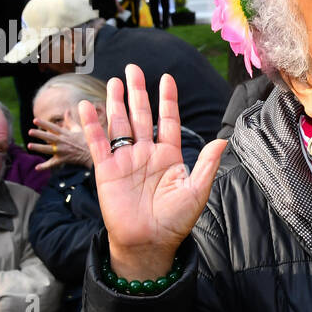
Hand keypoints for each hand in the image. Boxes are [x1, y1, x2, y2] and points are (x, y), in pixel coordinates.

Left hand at [27, 117, 91, 170]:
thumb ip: (70, 120)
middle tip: (30, 132)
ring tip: (29, 146)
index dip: (44, 124)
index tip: (35, 120)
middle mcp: (62, 142)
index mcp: (65, 134)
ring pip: (48, 150)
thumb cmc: (84, 140)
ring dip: (39, 148)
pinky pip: (53, 163)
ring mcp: (62, 151)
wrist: (91, 153)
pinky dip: (45, 166)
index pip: (53, 128)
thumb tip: (67, 110)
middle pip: (49, 137)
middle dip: (39, 134)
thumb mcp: (78, 129)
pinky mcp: (62, 159)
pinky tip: (37, 168)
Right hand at [80, 63, 226, 279]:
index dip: (167, 100)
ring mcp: (126, 161)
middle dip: (138, 92)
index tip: (166, 78)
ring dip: (116, 102)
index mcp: (169, 156)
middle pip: (141, 115)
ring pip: (120, 124)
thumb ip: (207, 163)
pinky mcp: (107, 170)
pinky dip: (92, 125)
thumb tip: (224, 141)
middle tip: (133, 68)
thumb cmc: (176, 220)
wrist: (149, 242)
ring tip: (114, 80)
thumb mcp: (197, 190)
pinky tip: (87, 107)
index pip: (167, 121)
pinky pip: (98, 143)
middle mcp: (147, 154)